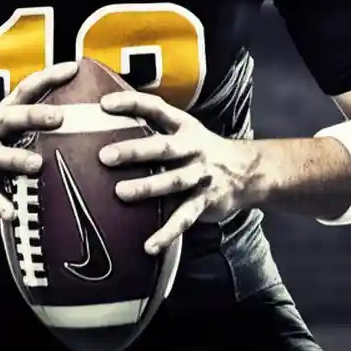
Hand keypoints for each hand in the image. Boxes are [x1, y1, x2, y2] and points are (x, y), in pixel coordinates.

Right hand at [0, 61, 78, 220]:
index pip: (27, 89)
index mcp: (6, 114)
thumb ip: (48, 125)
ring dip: (16, 158)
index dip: (49, 77)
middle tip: (59, 117)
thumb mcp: (20, 134)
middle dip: (33, 116)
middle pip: (10, 118)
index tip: (74, 68)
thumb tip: (98, 114)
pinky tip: (12, 212)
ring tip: (37, 164)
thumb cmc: (6, 153)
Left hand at [99, 91, 261, 254]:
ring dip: (147, 187)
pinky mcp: (205, 201)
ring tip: (120, 192)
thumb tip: (110, 122)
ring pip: (172, 181)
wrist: (247, 171)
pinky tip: (149, 246)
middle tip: (105, 156)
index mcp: (185, 127)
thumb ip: (155, 128)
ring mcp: (200, 176)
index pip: (156, 108)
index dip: (131, 104)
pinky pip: (184, 218)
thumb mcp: (185, 131)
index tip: (103, 104)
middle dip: (135, 151)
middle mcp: (193, 148)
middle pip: (163, 148)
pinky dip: (167, 233)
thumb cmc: (201, 151)